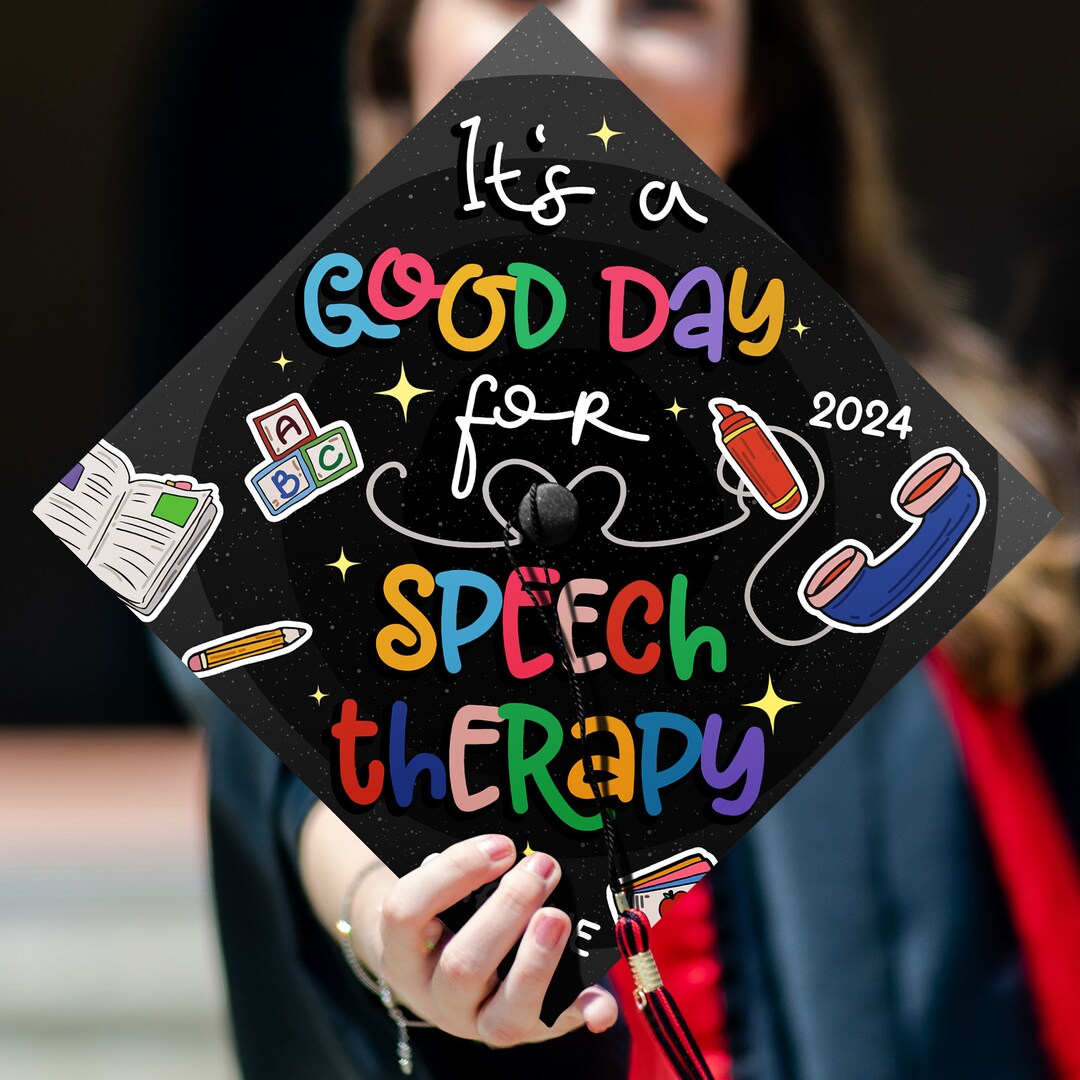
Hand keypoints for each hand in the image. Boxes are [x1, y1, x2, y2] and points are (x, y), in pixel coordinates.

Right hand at [351, 834, 619, 1046]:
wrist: (441, 974)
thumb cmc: (444, 916)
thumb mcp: (436, 895)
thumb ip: (459, 870)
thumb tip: (504, 845)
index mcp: (404, 951)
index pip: (408, 911)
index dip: (455, 873)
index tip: (501, 844)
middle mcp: (436, 995)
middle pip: (463, 966)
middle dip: (508, 911)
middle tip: (542, 867)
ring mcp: (480, 1020)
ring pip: (504, 1014)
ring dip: (537, 962)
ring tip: (558, 917)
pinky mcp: (527, 1029)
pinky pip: (556, 1027)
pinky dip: (581, 1014)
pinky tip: (600, 1004)